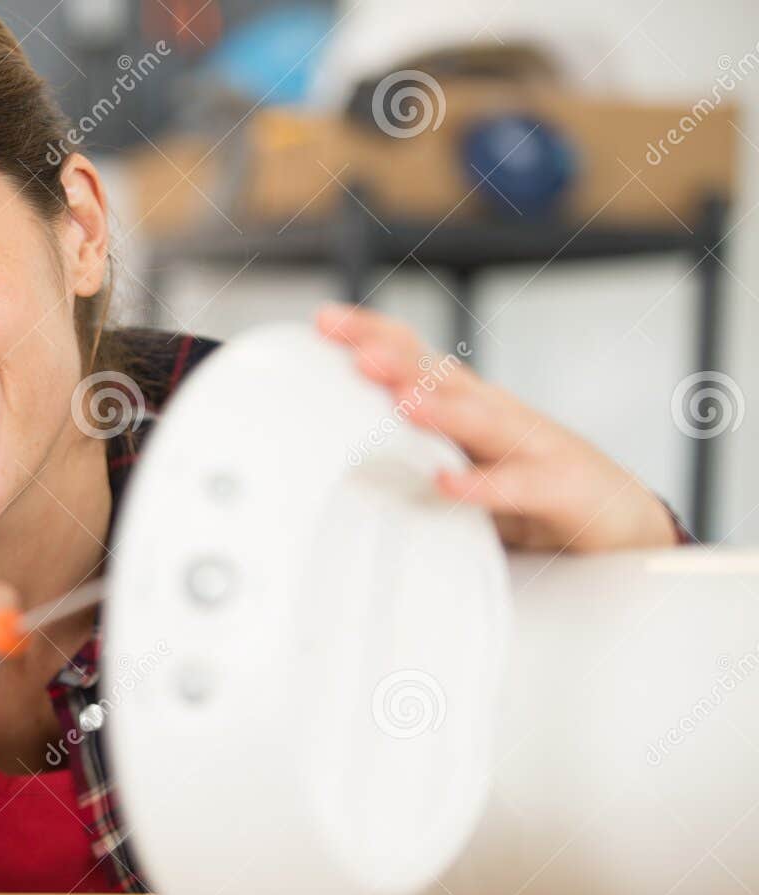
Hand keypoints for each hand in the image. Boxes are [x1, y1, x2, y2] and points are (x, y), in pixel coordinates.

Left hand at [316, 303, 681, 551]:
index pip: (418, 357)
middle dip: (400, 361)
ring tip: (403, 401)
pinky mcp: (563, 487)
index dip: (375, 335)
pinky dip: (483, 484)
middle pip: (445, 378)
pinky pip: (518, 485)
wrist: (620, 522)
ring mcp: (534, 445)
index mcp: (468, 404)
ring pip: (483, 421)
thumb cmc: (528, 490)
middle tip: (355, 354)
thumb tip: (330, 455)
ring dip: (442, 410)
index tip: (324, 322)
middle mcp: (498, 414)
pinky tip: (448, 482)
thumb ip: (407, 454)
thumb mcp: (460, 463)